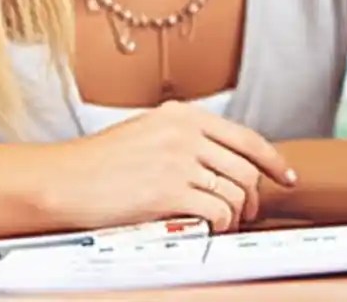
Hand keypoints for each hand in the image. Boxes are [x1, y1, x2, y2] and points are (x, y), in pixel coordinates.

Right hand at [43, 101, 296, 232]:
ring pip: (235, 192)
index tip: (286, 178)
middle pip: (246, 169)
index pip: (247, 138)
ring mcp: (179, 160)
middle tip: (248, 214)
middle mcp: (186, 133)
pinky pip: (217, 211)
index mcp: (184, 115)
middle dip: (253, 198)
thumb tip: (224, 163)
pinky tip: (212, 230)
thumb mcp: (148, 133)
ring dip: (237, 215)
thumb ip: (186, 139)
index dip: (273, 161)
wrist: (60, 180)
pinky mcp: (169, 190)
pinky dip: (222, 224)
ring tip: (227, 224)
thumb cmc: (98, 164)